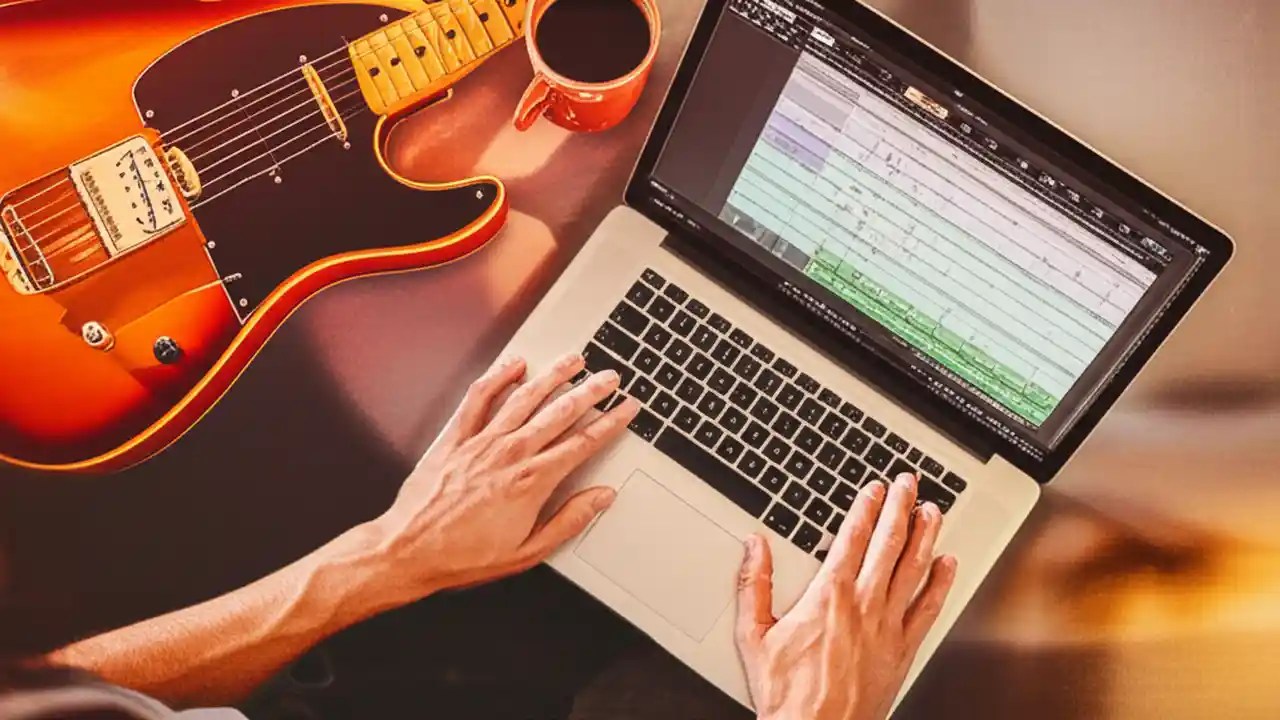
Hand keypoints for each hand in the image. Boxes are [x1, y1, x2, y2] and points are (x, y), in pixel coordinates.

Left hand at [367, 353, 638, 604]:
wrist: (409, 551)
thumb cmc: (464, 556)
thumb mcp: (528, 552)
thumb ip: (569, 521)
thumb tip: (600, 498)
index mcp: (532, 482)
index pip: (583, 443)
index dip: (610, 422)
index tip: (626, 409)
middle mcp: (510, 453)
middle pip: (561, 413)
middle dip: (590, 391)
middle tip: (610, 378)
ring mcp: (482, 441)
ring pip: (525, 397)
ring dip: (553, 376)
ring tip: (573, 361)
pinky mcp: (455, 437)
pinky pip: (479, 398)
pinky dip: (498, 377)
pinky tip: (514, 364)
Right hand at [735, 473, 957, 719]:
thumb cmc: (788, 694)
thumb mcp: (754, 636)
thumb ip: (754, 585)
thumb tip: (754, 546)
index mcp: (828, 595)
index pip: (853, 537)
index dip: (867, 507)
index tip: (876, 488)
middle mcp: (863, 604)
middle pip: (889, 544)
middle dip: (901, 508)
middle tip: (910, 484)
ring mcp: (888, 627)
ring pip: (914, 569)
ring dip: (925, 535)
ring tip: (933, 510)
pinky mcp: (903, 650)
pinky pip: (928, 608)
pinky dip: (941, 583)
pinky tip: (948, 564)